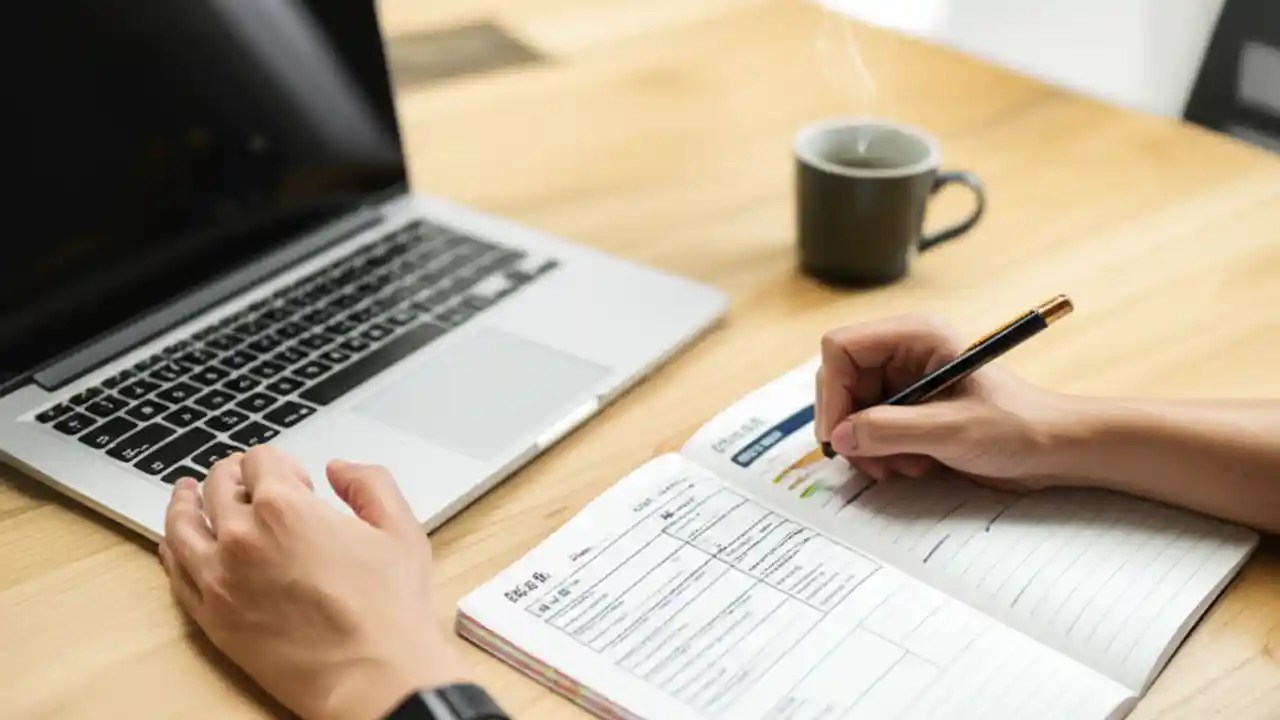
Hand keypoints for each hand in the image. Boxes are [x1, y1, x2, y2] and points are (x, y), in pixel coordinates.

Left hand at [159, 447, 463, 719]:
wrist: (371, 676)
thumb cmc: (388, 609)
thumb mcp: (399, 529)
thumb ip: (369, 482)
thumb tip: (340, 469)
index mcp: (284, 507)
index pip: (259, 459)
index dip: (279, 462)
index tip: (293, 477)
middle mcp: (241, 536)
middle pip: (217, 485)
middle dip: (233, 475)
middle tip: (243, 480)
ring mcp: (218, 578)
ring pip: (182, 524)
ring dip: (186, 502)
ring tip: (186, 494)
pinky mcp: (211, 616)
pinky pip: (175, 571)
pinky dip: (173, 548)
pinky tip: (178, 542)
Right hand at [815, 315, 1082, 490]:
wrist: (1057, 450)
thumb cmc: (1019, 427)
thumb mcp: (953, 430)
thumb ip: (891, 430)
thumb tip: (840, 436)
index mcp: (916, 336)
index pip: (842, 348)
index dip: (832, 391)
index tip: (839, 435)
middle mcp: (905, 352)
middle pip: (841, 380)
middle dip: (850, 424)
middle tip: (868, 460)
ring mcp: (906, 381)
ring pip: (852, 409)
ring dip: (867, 445)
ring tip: (900, 466)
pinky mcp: (911, 409)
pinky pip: (871, 427)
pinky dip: (881, 452)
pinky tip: (912, 466)